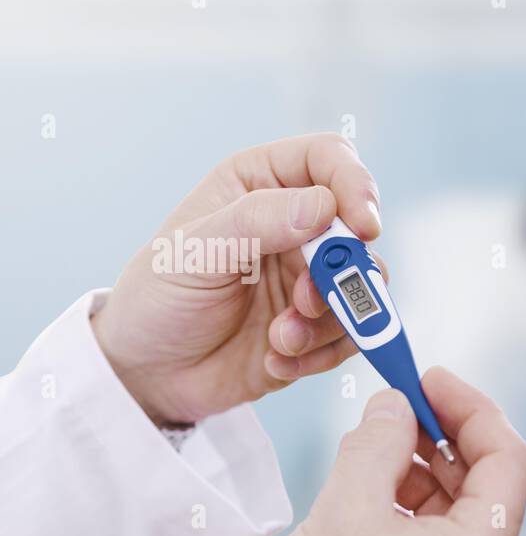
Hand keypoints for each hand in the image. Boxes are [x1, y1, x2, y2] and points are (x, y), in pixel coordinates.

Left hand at [91, 133, 386, 424]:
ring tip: (280, 338)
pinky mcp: (318, 327)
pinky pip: (351, 336)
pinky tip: (275, 360)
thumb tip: (322, 207)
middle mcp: (294, 227)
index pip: (329, 160)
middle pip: (357, 232)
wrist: (150, 375)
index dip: (355, 186)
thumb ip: (255, 222)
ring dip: (328, 321)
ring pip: (364, 287)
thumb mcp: (195, 252)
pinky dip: (321, 354)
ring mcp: (310, 278)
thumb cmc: (159, 300)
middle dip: (342, 273)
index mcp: (260, 186)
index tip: (363, 229)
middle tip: (306, 302)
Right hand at [239, 368, 525, 535]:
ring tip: (376, 453)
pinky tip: (377, 498)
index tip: (431, 381)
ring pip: (466, 523)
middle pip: (490, 492)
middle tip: (399, 408)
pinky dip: (421, 519)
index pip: (509, 461)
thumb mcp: (346, 505)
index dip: (474, 410)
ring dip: (429, 479)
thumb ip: (380, 440)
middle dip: (446, 443)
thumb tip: (397, 404)